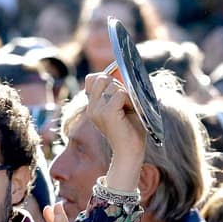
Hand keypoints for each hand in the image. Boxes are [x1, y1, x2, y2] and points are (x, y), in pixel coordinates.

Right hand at [84, 72, 145, 188]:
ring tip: (128, 110)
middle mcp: (91, 107)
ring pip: (113, 85)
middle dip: (118, 86)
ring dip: (126, 95)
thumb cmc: (130, 129)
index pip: (91, 79)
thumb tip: (117, 70)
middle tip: (125, 104)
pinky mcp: (106, 113)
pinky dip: (129, 101)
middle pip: (102, 78)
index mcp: (92, 106)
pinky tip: (130, 113)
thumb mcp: (121, 105)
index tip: (119, 92)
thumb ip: (116, 90)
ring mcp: (97, 110)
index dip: (106, 79)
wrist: (131, 152)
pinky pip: (120, 94)